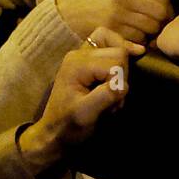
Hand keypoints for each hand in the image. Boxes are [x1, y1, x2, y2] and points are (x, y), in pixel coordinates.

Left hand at [20, 27, 143, 162]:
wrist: (55, 132)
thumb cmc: (69, 125)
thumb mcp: (86, 114)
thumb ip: (105, 96)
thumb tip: (123, 84)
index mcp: (77, 64)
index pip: (115, 63)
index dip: (119, 83)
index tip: (111, 104)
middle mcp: (79, 54)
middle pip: (118, 51)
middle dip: (122, 75)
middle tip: (114, 98)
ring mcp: (83, 55)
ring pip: (116, 47)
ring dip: (121, 69)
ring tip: (114, 89)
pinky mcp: (88, 61)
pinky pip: (109, 46)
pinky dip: (118, 59)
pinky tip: (120, 73)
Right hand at [55, 0, 172, 43]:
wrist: (68, 13)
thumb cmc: (93, 1)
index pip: (161, 0)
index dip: (168, 11)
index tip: (166, 18)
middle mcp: (123, 2)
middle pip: (158, 17)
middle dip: (162, 26)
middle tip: (158, 30)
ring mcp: (116, 19)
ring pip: (148, 31)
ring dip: (150, 37)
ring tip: (145, 37)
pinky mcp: (110, 34)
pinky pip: (134, 42)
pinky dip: (139, 45)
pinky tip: (136, 44)